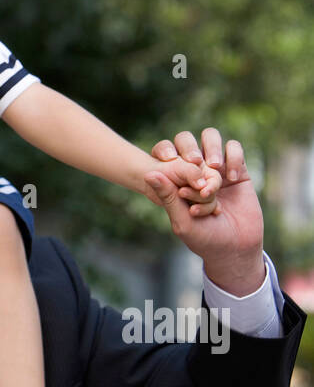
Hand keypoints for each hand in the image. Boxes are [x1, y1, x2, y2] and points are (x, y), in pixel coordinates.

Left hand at [146, 130, 264, 294]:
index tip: (169, 160)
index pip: (165, 151)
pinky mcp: (238, 170)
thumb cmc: (204, 239)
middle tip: (195, 163)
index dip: (164, 150)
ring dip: (211, 149)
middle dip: (188, 149)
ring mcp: (216, 168)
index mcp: (174, 179)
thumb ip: (167, 196)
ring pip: (210, 137)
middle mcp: (193, 170)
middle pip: (186, 139)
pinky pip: (234, 147)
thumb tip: (148, 174)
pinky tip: (232, 178)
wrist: (235, 249)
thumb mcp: (182, 220)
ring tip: (214, 170)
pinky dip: (233, 157)